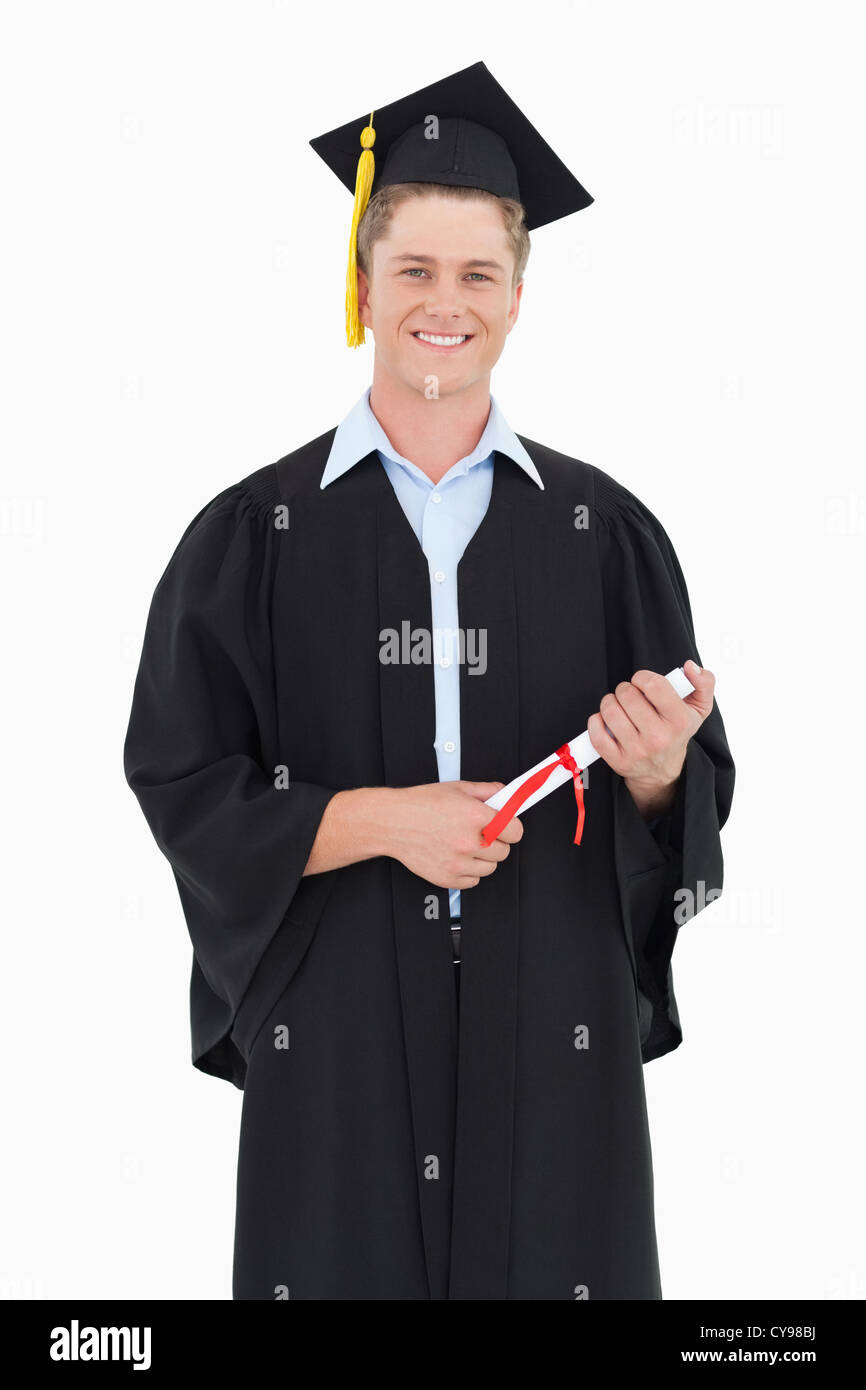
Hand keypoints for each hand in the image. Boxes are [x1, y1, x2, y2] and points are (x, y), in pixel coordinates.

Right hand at [384, 780, 523, 889]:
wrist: (392, 822)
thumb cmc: (420, 804)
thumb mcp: (457, 789)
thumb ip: (487, 791)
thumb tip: (507, 795)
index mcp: (474, 816)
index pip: (515, 831)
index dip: (511, 827)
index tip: (506, 827)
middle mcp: (468, 841)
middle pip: (504, 851)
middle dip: (496, 842)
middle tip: (481, 833)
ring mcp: (458, 863)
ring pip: (490, 868)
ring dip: (483, 858)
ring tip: (466, 845)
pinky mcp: (447, 878)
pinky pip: (473, 881)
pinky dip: (469, 871)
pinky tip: (457, 857)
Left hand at [587, 660, 714, 815]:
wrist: (663, 769)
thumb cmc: (677, 732)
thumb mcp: (698, 708)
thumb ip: (703, 682)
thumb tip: (689, 666)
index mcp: (679, 721)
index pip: (653, 685)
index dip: (642, 677)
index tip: (642, 683)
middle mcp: (659, 737)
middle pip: (627, 695)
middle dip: (625, 689)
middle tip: (629, 695)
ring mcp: (637, 751)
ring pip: (610, 711)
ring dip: (609, 702)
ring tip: (618, 706)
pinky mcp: (618, 761)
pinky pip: (596, 734)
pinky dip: (596, 721)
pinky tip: (606, 720)